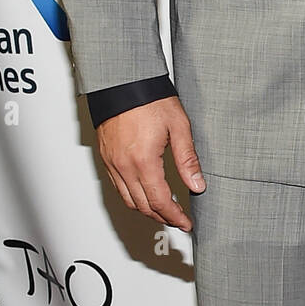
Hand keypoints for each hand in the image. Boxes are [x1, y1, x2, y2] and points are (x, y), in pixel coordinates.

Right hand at [96, 96, 204, 230]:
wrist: (123, 83)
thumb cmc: (150, 99)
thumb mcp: (179, 126)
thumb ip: (188, 159)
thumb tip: (197, 184)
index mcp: (143, 161)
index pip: (160, 201)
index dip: (175, 217)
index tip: (185, 223)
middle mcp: (124, 166)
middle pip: (143, 206)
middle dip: (162, 217)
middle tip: (178, 220)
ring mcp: (112, 163)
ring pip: (128, 200)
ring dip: (146, 211)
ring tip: (164, 211)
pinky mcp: (106, 158)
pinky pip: (118, 188)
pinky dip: (133, 197)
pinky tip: (144, 194)